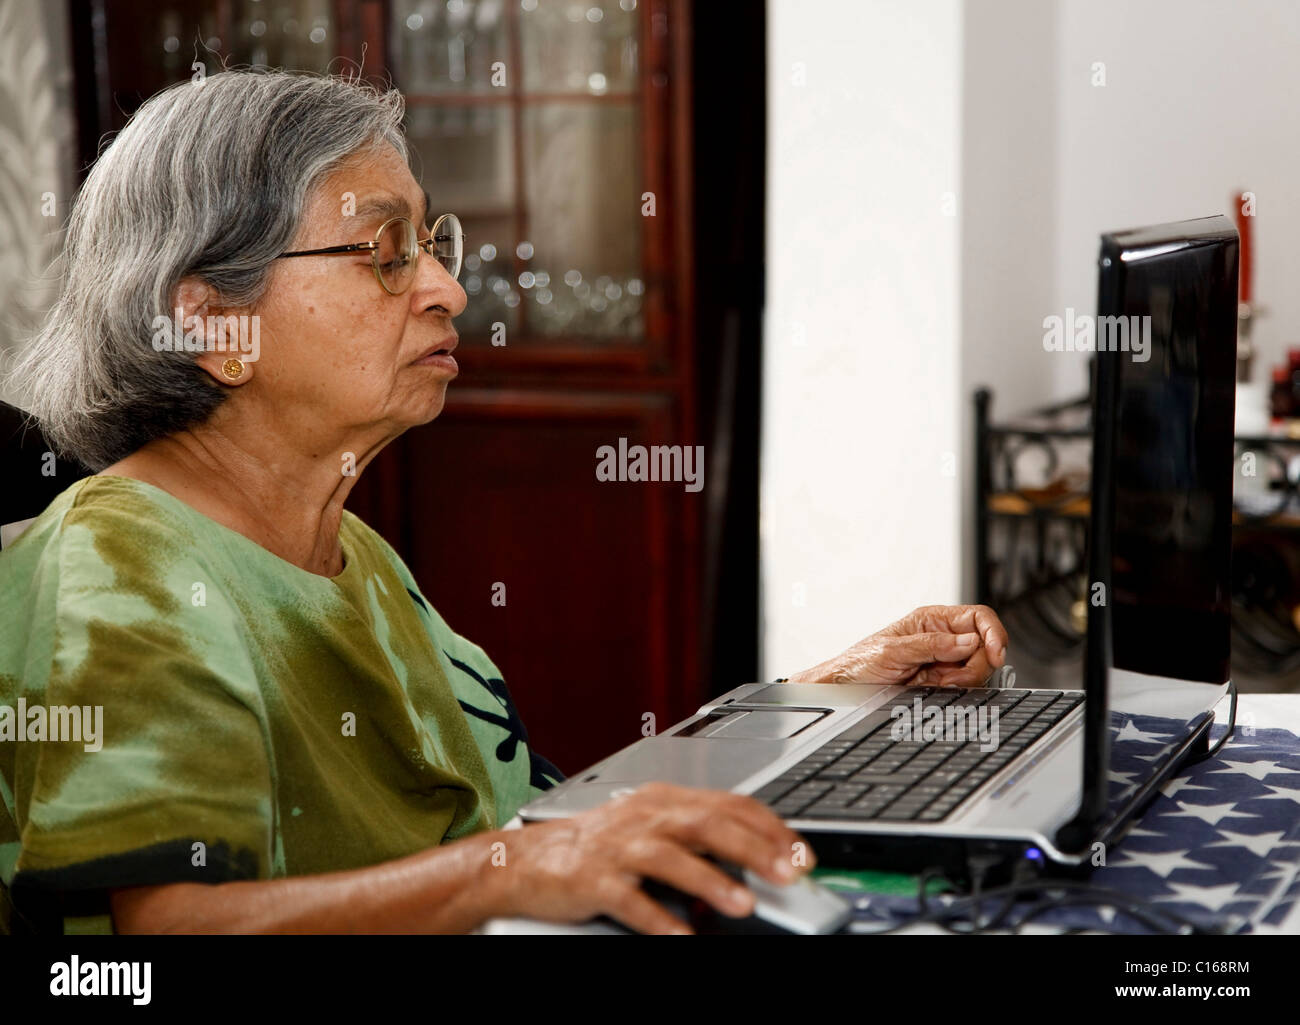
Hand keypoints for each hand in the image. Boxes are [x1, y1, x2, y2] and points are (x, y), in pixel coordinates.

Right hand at [483, 782, 814, 933]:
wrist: (526, 860)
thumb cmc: (597, 847)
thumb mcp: (651, 829)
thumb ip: (698, 838)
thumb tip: (760, 859)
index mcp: (666, 800)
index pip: (729, 804)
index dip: (770, 827)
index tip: (802, 852)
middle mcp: (645, 817)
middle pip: (708, 824)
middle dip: (754, 849)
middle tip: (789, 873)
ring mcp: (619, 848)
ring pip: (672, 858)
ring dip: (711, 881)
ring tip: (743, 904)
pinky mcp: (593, 880)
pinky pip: (631, 901)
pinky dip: (659, 921)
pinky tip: (683, 939)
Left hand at [787, 604, 1007, 687]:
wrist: (845, 690)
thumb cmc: (859, 663)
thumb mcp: (892, 650)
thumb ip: (931, 645)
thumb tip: (967, 642)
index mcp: (932, 620)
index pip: (978, 617)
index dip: (993, 633)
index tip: (995, 653)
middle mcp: (942, 638)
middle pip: (984, 647)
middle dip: (975, 664)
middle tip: (949, 676)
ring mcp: (944, 661)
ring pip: (979, 669)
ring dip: (964, 679)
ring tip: (936, 682)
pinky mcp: (943, 682)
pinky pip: (966, 687)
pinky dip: (958, 691)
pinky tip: (937, 689)